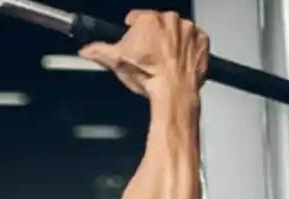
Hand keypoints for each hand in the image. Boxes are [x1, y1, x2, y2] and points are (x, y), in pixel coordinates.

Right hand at [79, 10, 209, 98]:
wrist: (174, 91)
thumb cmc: (148, 75)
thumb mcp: (117, 62)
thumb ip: (100, 52)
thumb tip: (87, 50)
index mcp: (149, 20)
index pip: (137, 17)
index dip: (132, 29)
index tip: (132, 40)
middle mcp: (171, 20)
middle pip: (158, 23)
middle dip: (153, 35)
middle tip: (147, 55)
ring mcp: (189, 30)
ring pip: (176, 30)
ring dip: (170, 40)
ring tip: (162, 60)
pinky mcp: (202, 41)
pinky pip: (193, 39)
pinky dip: (187, 47)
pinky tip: (177, 61)